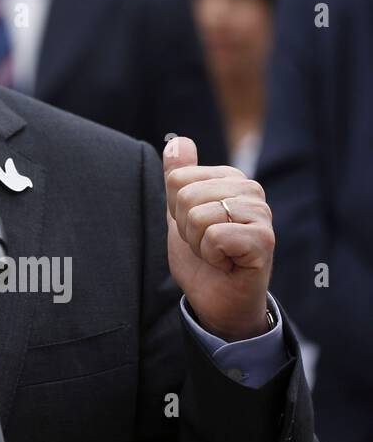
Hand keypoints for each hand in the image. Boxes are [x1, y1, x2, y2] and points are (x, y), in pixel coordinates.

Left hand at [163, 136, 273, 341]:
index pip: (176, 179)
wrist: (220, 300)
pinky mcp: (264, 239)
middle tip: (208, 244)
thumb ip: (178, 176)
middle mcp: (250, 189)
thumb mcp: (180, 213)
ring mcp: (261, 213)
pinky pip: (214, 237)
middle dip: (186, 228)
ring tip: (218, 253)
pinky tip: (228, 263)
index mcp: (230, 178)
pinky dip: (212, 256)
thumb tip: (177, 141)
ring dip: (198, 244)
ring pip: (198, 216)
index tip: (196, 228)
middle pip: (185, 196)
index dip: (176, 211)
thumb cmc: (203, 257)